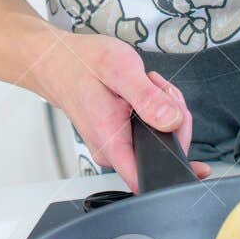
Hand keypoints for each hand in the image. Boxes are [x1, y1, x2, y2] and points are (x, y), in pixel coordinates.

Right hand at [38, 31, 209, 189]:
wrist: (59, 61)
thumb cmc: (82, 63)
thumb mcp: (120, 69)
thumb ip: (147, 97)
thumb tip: (171, 121)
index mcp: (112, 142)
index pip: (149, 178)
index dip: (175, 164)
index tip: (180, 133)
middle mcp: (113, 151)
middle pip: (164, 152)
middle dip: (174, 119)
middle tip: (160, 90)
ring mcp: (117, 146)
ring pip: (161, 140)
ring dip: (166, 111)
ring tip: (149, 86)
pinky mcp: (121, 137)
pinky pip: (151, 132)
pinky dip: (157, 111)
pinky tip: (146, 93)